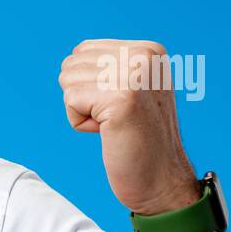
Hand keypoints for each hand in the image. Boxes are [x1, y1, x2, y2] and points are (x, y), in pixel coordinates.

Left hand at [58, 39, 200, 214]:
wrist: (162, 181)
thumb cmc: (139, 141)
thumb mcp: (131, 90)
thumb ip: (110, 67)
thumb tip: (73, 56)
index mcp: (149, 50)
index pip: (83, 50)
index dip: (89, 85)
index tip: (119, 106)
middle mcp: (145, 56)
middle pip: (71, 64)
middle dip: (82, 96)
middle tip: (115, 119)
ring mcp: (135, 75)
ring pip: (68, 81)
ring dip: (82, 110)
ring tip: (114, 125)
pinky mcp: (121, 98)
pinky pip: (70, 101)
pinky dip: (80, 123)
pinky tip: (109, 133)